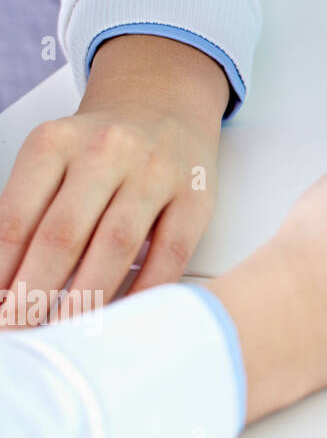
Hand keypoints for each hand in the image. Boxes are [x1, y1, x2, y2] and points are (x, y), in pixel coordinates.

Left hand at [0, 36, 227, 324]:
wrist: (164, 103)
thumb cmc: (101, 145)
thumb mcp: (51, 158)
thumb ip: (28, 210)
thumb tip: (5, 285)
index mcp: (57, 142)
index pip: (17, 220)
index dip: (0, 274)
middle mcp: (107, 151)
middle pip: (62, 235)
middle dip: (35, 295)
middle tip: (20, 333)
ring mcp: (156, 172)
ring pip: (115, 245)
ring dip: (85, 300)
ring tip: (64, 333)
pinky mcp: (196, 196)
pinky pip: (170, 253)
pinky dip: (145, 290)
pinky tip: (124, 314)